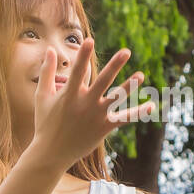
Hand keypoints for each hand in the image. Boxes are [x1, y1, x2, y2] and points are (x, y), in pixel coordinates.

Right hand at [31, 37, 154, 170]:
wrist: (51, 153)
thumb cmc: (45, 122)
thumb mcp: (42, 96)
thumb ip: (47, 71)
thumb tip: (50, 49)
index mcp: (69, 94)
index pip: (78, 71)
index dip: (83, 55)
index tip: (90, 40)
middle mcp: (85, 104)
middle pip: (102, 81)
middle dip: (114, 66)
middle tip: (126, 51)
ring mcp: (96, 116)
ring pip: (116, 99)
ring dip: (129, 87)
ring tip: (141, 75)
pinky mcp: (104, 128)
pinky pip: (123, 119)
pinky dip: (137, 113)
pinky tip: (150, 106)